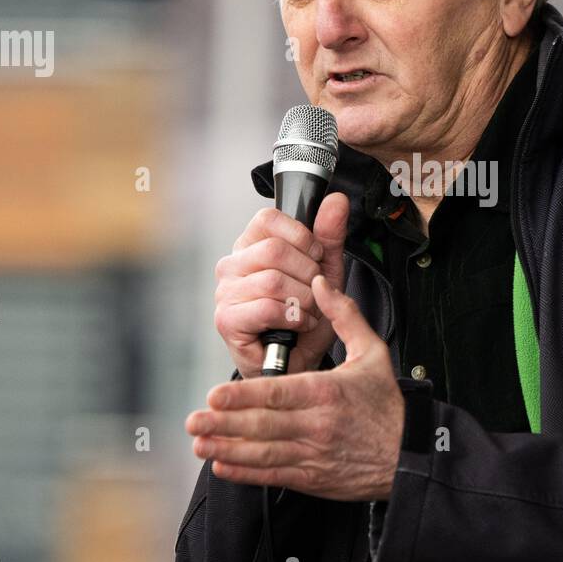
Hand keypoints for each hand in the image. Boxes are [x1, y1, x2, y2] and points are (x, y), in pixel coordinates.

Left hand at [187, 273, 404, 501]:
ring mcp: (314, 455)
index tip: (214, 394)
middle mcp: (317, 425)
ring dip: (227, 449)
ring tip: (199, 443)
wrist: (411, 455)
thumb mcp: (373, 352)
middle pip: (263, 425)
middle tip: (193, 420)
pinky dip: (246, 473)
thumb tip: (318, 283)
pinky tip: (222, 466)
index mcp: (327, 392)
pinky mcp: (313, 479)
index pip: (278, 394)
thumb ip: (344, 315)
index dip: (243, 396)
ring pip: (263, 453)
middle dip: (224, 424)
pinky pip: (273, 476)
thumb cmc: (388, 404)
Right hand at [213, 192, 349, 377]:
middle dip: (308, 273)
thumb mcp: (326, 271)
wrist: (301, 362)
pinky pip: (265, 308)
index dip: (302, 236)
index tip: (316, 256)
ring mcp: (225, 292)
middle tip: (315, 291)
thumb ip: (330, 235)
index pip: (268, 218)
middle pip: (274, 250)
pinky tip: (298, 324)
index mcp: (251, 245)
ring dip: (303, 300)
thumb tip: (336, 199)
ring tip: (308, 311)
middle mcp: (232, 265)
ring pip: (273, 280)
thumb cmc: (307, 316)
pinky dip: (293, 318)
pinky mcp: (227, 320)